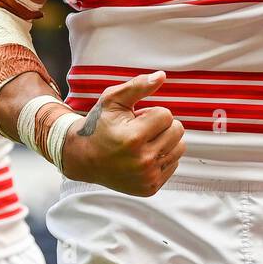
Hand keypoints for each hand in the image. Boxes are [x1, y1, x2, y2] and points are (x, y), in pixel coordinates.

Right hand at [61, 71, 185, 196]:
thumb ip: (138, 85)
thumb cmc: (99, 125)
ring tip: (142, 142)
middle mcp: (142, 161)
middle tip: (139, 130)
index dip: (151, 112)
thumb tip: (162, 76)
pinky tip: (143, 156)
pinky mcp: (151, 188)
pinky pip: (174, 163)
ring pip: (179, 147)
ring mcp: (147, 177)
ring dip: (164, 140)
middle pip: (177, 130)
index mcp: (133, 138)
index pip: (166, 115)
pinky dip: (162, 156)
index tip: (135, 119)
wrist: (83, 157)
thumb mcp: (113, 100)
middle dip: (160, 125)